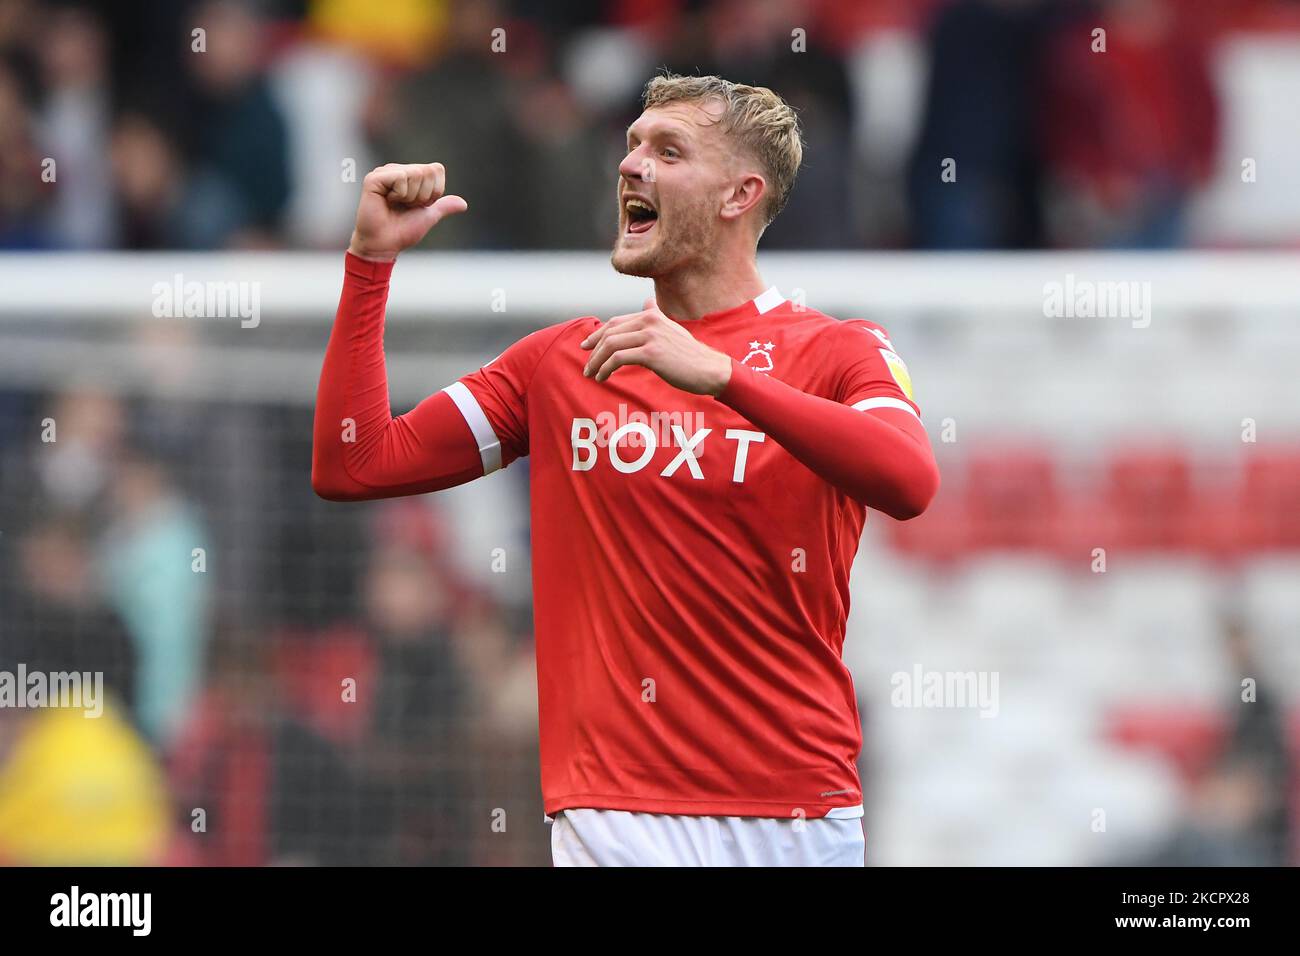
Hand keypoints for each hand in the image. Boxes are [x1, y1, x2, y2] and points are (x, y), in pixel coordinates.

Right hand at [348, 162, 467, 261]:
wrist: (384, 245)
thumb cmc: (402, 231)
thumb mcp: (428, 216)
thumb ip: (444, 207)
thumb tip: (464, 204)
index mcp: (410, 175)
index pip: (436, 169)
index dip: (434, 191)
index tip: (418, 205)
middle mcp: (397, 170)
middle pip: (428, 171)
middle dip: (423, 195)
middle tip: (405, 206)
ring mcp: (385, 172)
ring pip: (416, 173)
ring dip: (411, 197)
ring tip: (396, 204)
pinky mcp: (375, 178)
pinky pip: (400, 178)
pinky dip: (400, 194)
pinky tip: (387, 201)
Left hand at [580, 299, 732, 395]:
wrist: (709, 369)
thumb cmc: (690, 354)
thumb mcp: (672, 329)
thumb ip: (657, 316)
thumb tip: (648, 302)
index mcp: (651, 315)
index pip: (616, 322)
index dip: (598, 334)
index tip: (586, 346)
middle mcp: (649, 321)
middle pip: (610, 333)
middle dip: (593, 349)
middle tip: (586, 365)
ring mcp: (650, 336)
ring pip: (611, 345)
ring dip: (597, 362)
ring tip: (592, 374)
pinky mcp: (651, 353)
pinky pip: (618, 359)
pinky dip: (606, 368)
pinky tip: (603, 378)